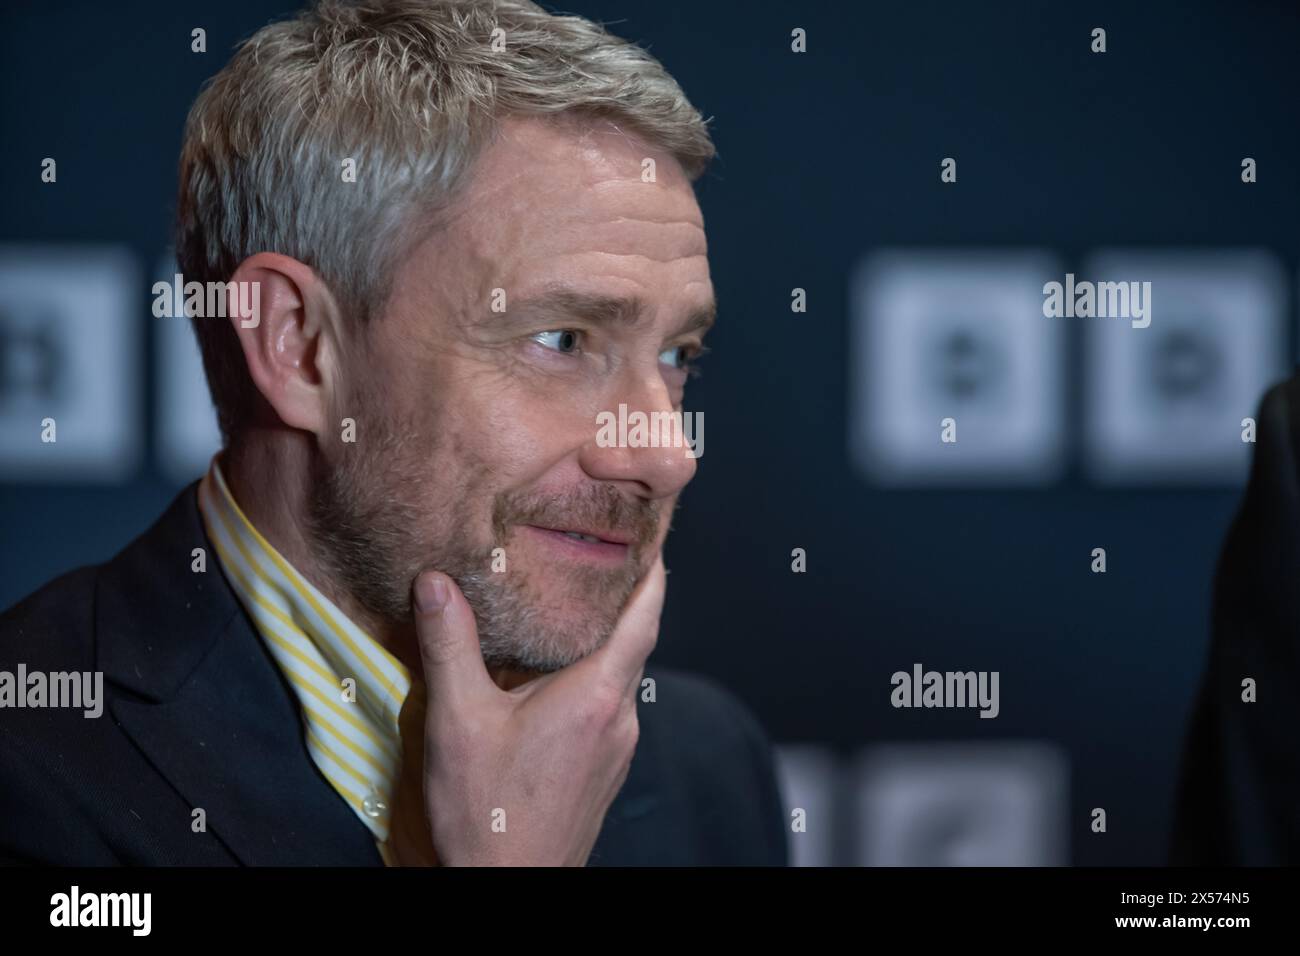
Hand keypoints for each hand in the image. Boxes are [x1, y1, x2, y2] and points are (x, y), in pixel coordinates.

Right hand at [408, 556, 664, 865]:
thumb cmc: (487, 814)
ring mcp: (617, 746)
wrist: (510, 891)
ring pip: (618, 676)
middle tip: (596, 558)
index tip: (651, 537)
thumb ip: (450, 646)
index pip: (645, 616)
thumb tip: (436, 583)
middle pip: (633, 642)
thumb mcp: (458, 721)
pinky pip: (607, 706)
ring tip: (567, 610)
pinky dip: (589, 678)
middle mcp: (619, 717)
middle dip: (618, 601)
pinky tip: (550, 678)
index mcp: (595, 694)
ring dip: (599, 643)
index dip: (651, 572)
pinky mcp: (605, 769)